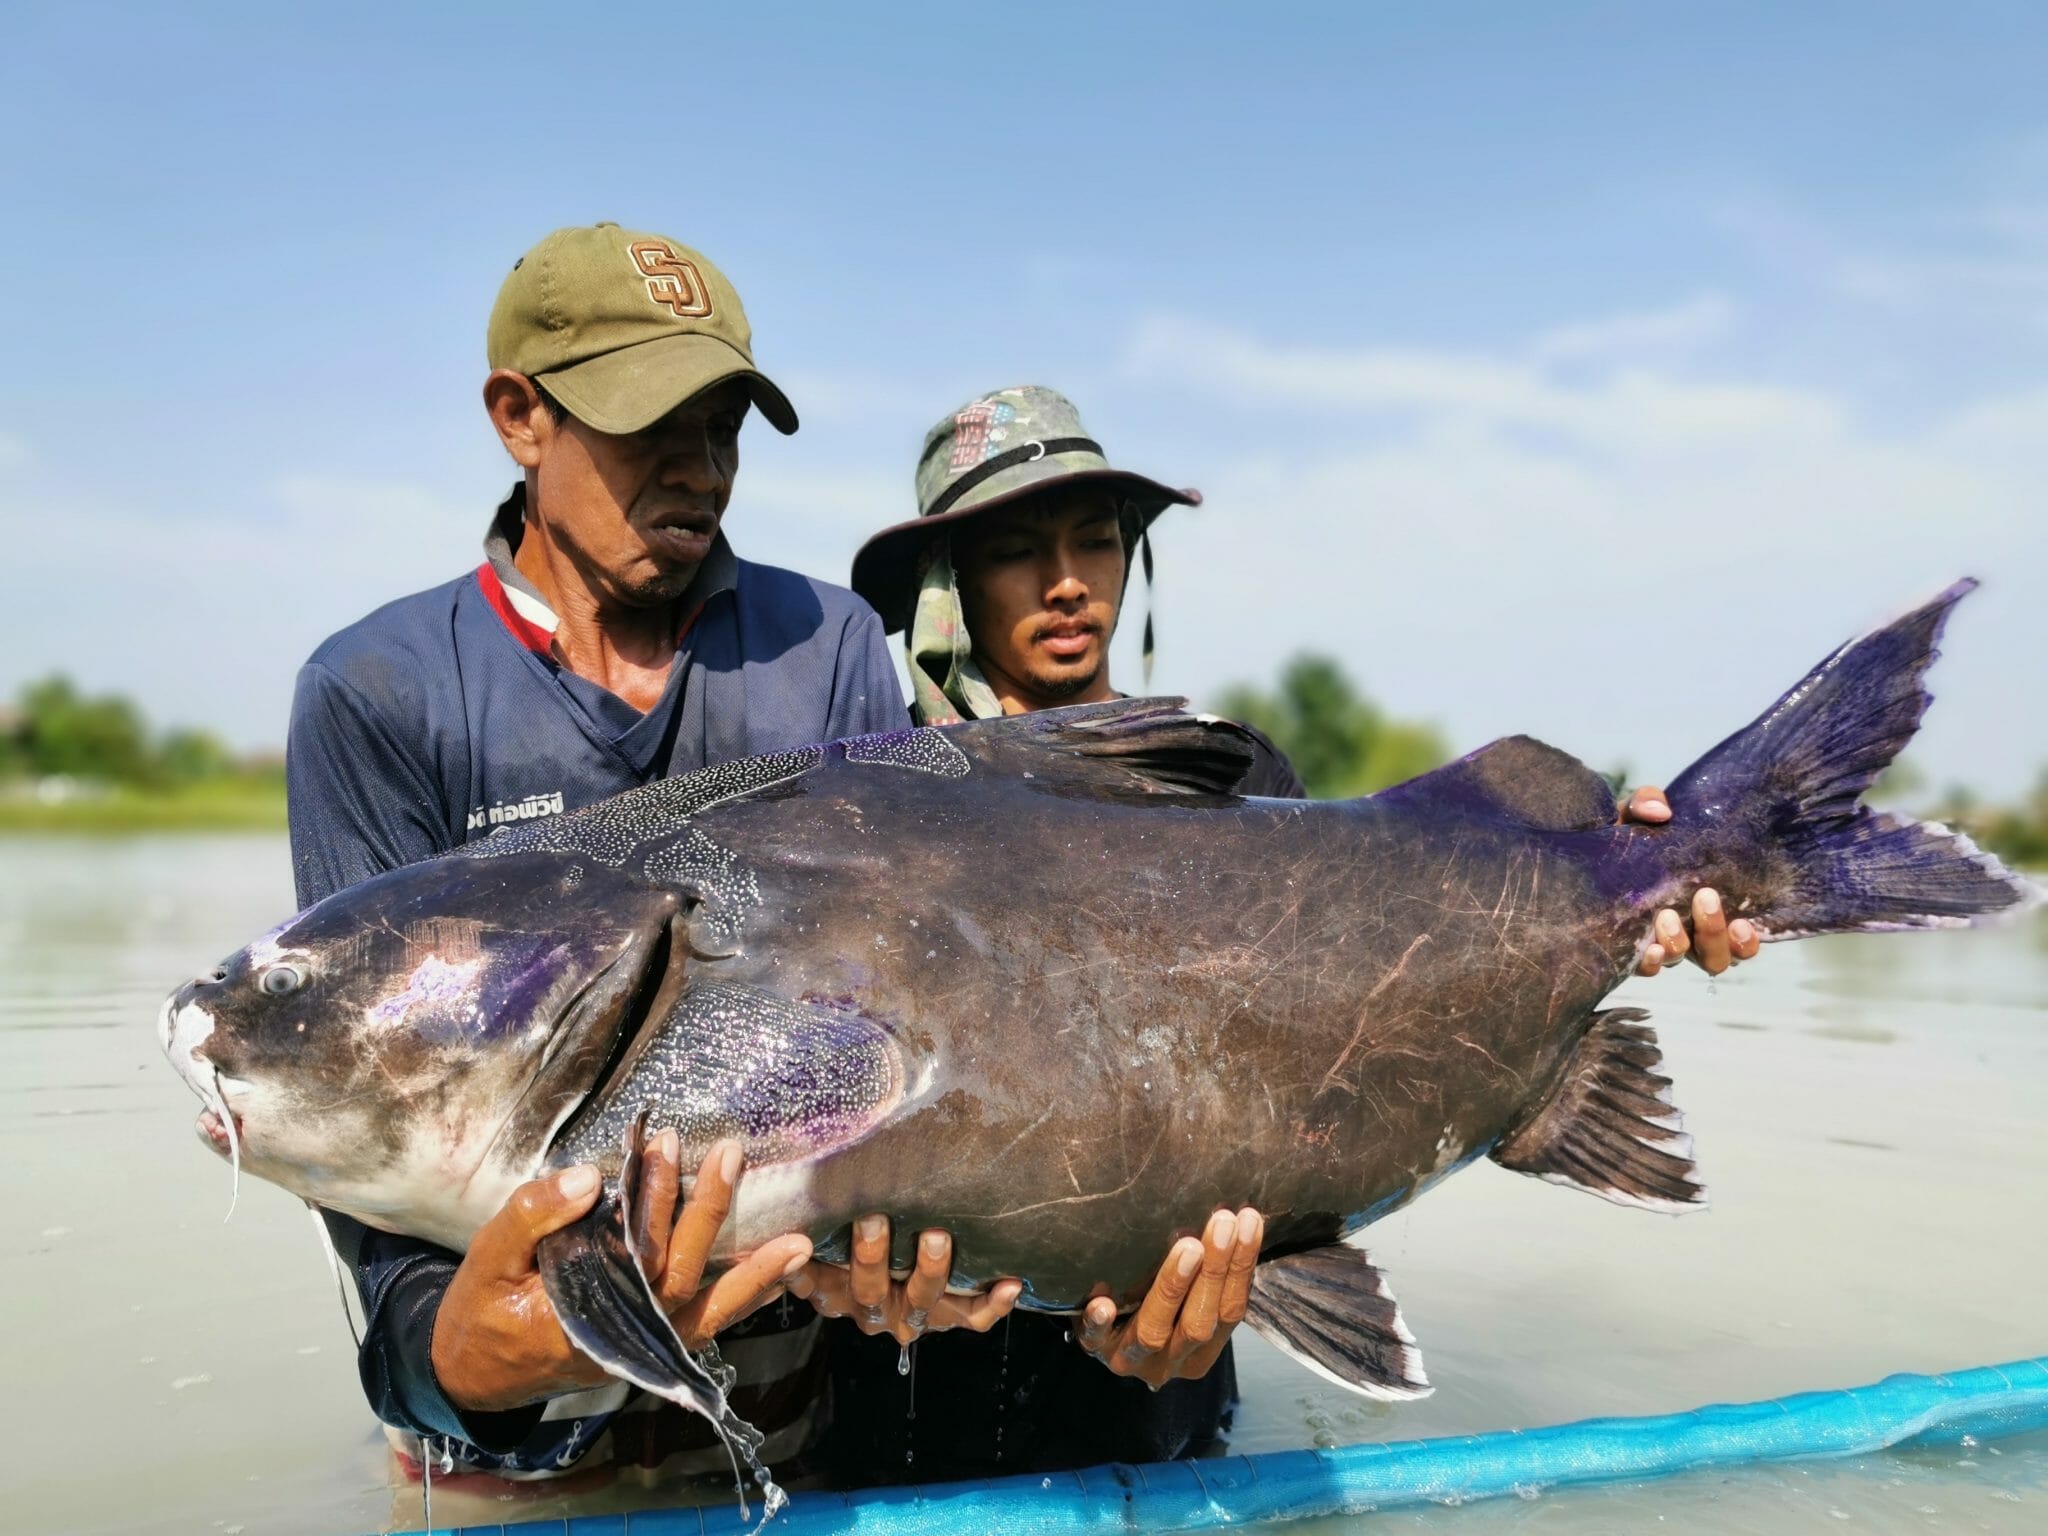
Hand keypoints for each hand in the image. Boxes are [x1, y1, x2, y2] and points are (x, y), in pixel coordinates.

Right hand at [430, 1135, 808, 1413]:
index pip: (630, 1250)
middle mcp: (620, 1333)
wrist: (475, 1373)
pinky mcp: (651, 1347)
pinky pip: (706, 1325)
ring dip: (753, 1275)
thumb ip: (533, 1216)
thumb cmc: (481, 1307)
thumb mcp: (488, 1256)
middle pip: (678, 1271)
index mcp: (578, 1312)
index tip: (664, 1145)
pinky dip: (742, 1300)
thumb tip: (589, 1176)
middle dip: (708, 1210)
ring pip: (707, 1309)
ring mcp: (640, 1346)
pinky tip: (778, 1273)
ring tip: (800, 1242)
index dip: (653, 1197)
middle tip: (729, 1153)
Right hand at [786, 1213, 1020, 1344]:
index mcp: (836, 1292)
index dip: (806, 1274)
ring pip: (921, 1300)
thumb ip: (818, 1218)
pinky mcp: (950, 1315)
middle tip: (873, 1219)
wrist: (903, 1290)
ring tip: (936, 1237)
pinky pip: (973, 1318)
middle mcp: (874, 1309)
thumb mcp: (830, 1239)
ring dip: (929, 1270)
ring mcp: (914, 1314)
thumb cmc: (858, 1245)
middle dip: (871, 1255)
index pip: (816, 1286)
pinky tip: (1011, 1283)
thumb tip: (797, 1171)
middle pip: (869, 1290)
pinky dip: (993, 1305)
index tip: (804, 1245)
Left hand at [1075, 1207, 1261, 1387]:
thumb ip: (1206, 1269)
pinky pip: (1094, 1340)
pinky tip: (1103, 1302)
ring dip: (1173, 1288)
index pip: (1230, 1312)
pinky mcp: (1094, 1349)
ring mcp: (1131, 1358)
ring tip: (1187, 1246)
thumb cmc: (1154, 1305)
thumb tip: (1236, 1211)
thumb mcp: (1188, 1298)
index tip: (1248, 1220)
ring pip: (1154, 1332)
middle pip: (1198, 1324)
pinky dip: (1099, 1323)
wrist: (1104, 1338)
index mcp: (1202, 1351)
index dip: (1241, 1266)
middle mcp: (1170, 1361)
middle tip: (1222, 1223)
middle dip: (1213, 1272)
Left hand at [1624, 786, 1761, 976]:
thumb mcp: (1635, 814)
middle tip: (1705, 897)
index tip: (1744, 922)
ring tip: (1666, 916)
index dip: (1746, 942)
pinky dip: (1648, 962)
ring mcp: (1652, 941)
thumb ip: (1647, 802)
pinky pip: (1642, 967)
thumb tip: (1661, 812)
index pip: (1737, 938)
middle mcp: (1682, 931)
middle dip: (1714, 933)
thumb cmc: (1619, 835)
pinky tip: (1648, 948)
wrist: (1575, 844)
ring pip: (1680, 960)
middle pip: (1714, 957)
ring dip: (1680, 944)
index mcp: (1699, 905)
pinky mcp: (1622, 949)